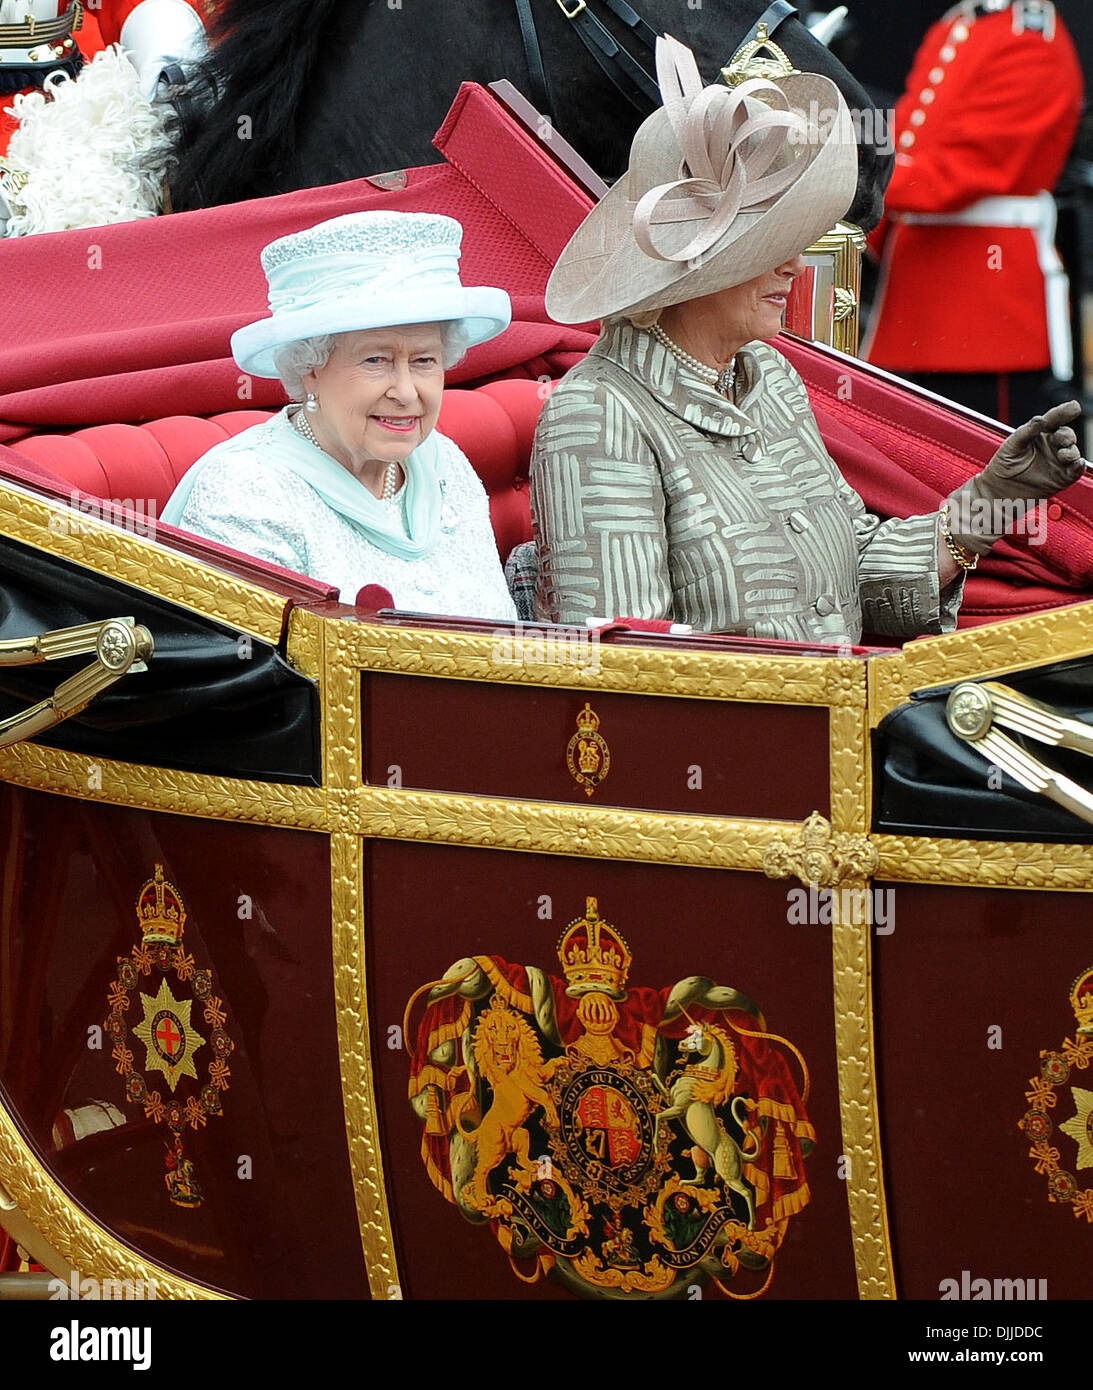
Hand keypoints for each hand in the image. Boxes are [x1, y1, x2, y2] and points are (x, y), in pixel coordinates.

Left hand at [946, 400, 1086, 554]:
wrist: (999, 491)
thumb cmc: (1004, 464)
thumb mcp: (1013, 444)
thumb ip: (1028, 431)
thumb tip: (1041, 419)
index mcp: (1041, 434)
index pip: (1055, 420)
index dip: (1064, 412)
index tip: (1074, 407)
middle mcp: (1052, 445)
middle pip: (1066, 435)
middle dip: (1067, 436)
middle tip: (1063, 439)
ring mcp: (1058, 461)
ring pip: (1073, 452)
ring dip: (1072, 451)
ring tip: (1063, 454)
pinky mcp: (1062, 478)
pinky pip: (1075, 471)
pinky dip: (1079, 466)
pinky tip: (1077, 463)